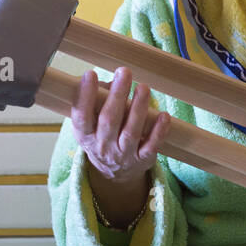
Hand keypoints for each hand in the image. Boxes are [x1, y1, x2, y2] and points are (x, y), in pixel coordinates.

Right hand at [71, 66, 169, 184]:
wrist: (114, 173)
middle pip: (109, 121)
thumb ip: (98, 101)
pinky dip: (158, 132)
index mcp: (86, 136)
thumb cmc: (102, 137)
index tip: (89, 74)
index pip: (81, 116)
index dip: (84, 96)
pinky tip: (164, 116)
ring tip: (143, 87)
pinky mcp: (142, 160)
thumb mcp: (92, 124)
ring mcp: (123, 155)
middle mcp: (103, 146)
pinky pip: (151, 146)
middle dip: (117, 95)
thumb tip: (112, 81)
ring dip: (138, 109)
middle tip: (123, 72)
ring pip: (130, 132)